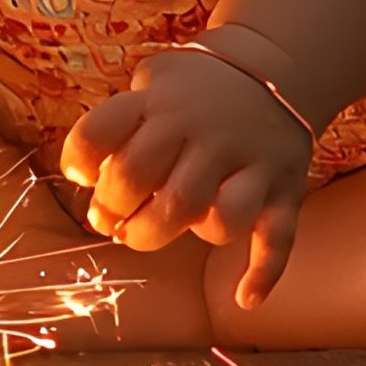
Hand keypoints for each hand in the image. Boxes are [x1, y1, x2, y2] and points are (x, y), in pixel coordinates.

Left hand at [59, 45, 313, 309]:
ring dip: (178, 235)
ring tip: (155, 232)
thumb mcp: (151, 84)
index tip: (82, 176)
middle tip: (111, 220)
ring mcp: (248, 162)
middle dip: (117, 211)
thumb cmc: (193, 90)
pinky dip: (263, 273)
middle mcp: (204, 133)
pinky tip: (243, 298)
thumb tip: (88, 178)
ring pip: (214, 218)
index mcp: (160, 104)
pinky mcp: (284, 190)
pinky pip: (278, 238)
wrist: (276, 68)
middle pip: (147, 183)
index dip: (80, 161)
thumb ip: (120, 125)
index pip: (101, 133)